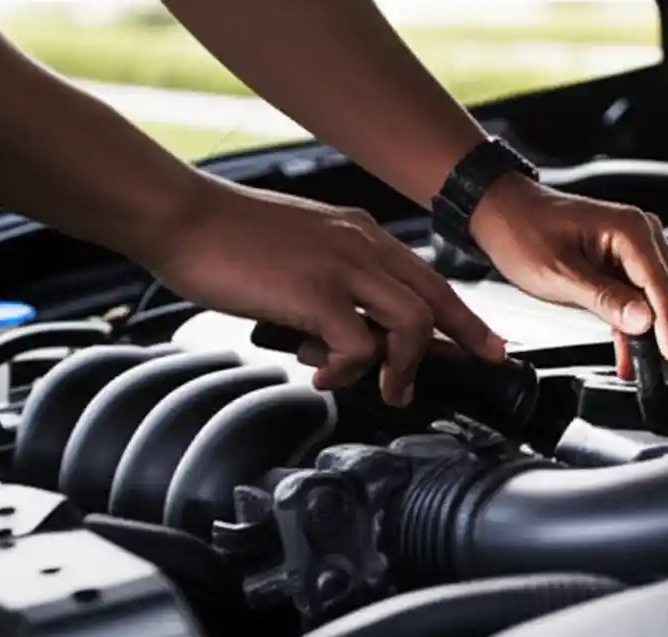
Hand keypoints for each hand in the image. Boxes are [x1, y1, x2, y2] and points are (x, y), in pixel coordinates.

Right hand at [135, 177, 504, 402]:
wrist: (182, 216)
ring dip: (404, 364)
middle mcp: (361, 245)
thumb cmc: (228, 239)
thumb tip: (347, 341)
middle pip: (436, 297)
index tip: (485, 343)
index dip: (462, 315)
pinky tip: (323, 375)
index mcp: (360, 234)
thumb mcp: (300, 254)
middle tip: (478, 367)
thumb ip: (333, 289)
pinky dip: (349, 370)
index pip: (428, 277)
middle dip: (466, 338)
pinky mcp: (314, 292)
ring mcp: (340, 267)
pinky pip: (358, 344)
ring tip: (386, 389)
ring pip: (411, 321)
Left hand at [469, 174, 667, 377]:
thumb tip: (644, 321)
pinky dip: (642, 330)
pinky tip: (633, 358)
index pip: (663, 285)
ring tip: (664, 371)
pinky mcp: (623, 264)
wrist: (501, 212)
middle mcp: (641, 235)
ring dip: (667, 334)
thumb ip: (604, 299)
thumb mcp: (559, 273)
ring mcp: (634, 250)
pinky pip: (643, 300)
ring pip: (667, 297)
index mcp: (630, 230)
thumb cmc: (522, 230)